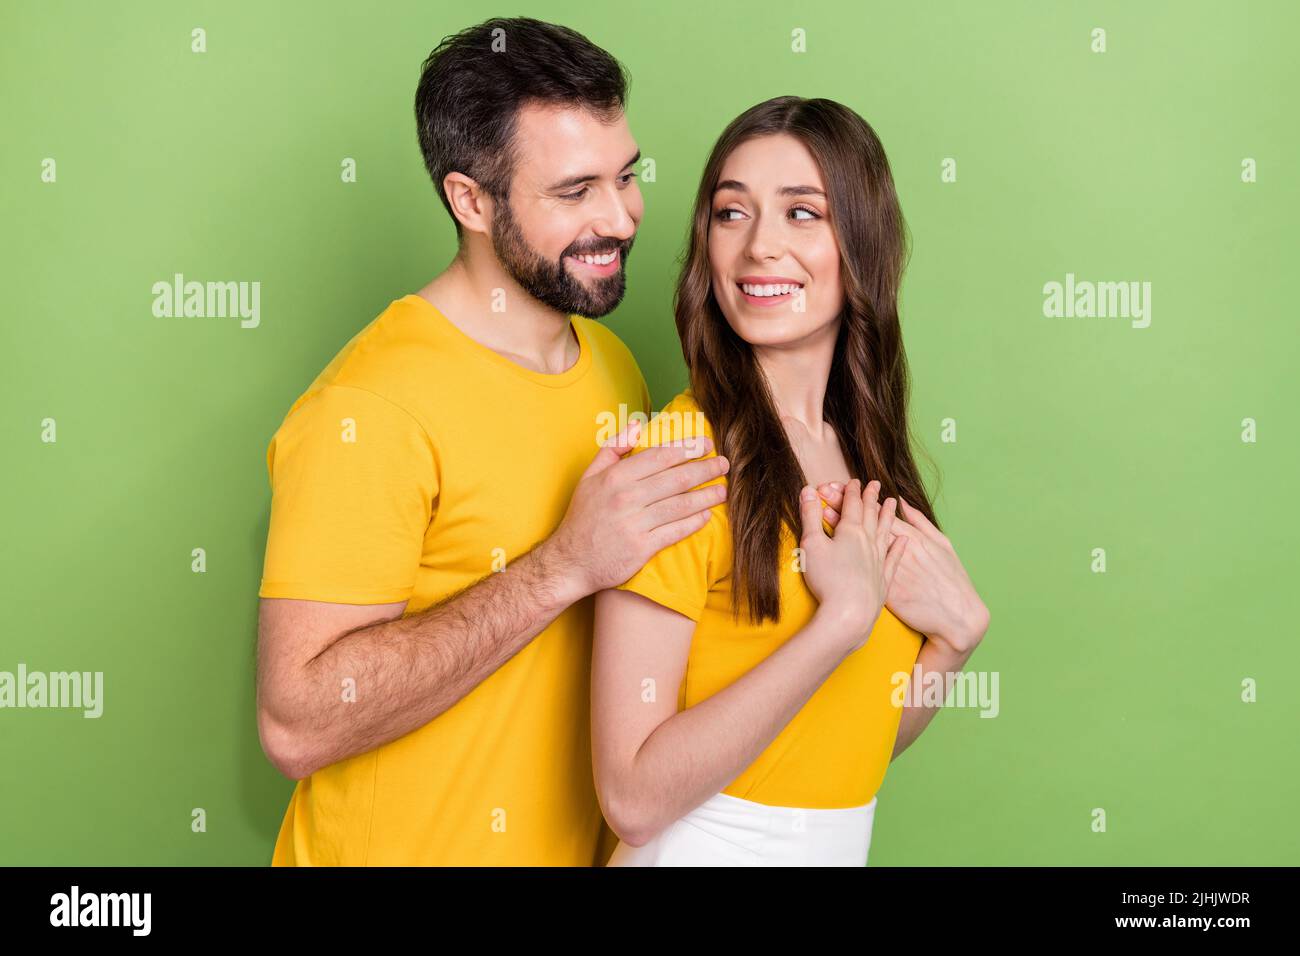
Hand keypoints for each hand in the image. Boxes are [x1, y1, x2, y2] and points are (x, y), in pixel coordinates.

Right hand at [548, 418, 729, 598]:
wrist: (569, 562)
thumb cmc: (582, 518)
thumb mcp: (589, 477)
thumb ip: (613, 448)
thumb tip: (637, 424)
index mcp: (615, 477)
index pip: (659, 456)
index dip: (687, 448)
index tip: (706, 444)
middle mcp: (626, 498)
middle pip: (676, 478)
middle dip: (704, 469)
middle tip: (724, 464)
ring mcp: (635, 523)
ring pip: (680, 504)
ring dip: (706, 495)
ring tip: (723, 490)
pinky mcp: (641, 548)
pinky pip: (675, 531)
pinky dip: (694, 522)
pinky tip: (707, 515)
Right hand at [798, 478, 908, 651]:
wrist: (849, 614)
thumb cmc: (827, 579)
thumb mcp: (811, 544)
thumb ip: (810, 516)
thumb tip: (808, 490)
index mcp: (850, 532)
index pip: (852, 505)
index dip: (852, 492)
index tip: (854, 481)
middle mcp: (868, 542)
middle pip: (870, 515)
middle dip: (871, 498)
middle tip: (875, 485)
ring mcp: (878, 561)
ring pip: (885, 532)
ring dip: (887, 516)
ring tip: (892, 503)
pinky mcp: (883, 580)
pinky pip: (894, 558)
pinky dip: (899, 547)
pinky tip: (905, 540)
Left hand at [816, 481, 989, 653]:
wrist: (956, 617)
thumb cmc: (950, 579)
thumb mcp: (942, 544)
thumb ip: (919, 522)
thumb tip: (902, 502)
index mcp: (913, 537)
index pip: (880, 512)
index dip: (859, 498)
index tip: (840, 486)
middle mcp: (899, 550)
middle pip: (867, 523)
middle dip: (845, 505)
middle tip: (823, 491)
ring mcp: (892, 571)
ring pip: (860, 544)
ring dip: (840, 528)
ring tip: (821, 513)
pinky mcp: (886, 591)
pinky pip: (861, 570)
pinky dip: (846, 559)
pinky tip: (830, 551)